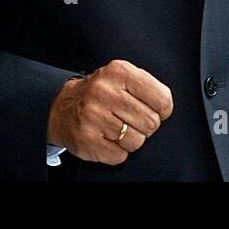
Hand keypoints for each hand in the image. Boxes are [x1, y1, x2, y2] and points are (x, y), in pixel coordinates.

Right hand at [46, 60, 173, 164]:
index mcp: (118, 71)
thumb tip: (166, 107)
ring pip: (137, 142)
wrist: (62, 107)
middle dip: (145, 125)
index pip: (162, 99)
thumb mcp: (122, 76)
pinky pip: (120, 156)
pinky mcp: (87, 140)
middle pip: (151, 123)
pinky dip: (117, 151)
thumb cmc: (100, 93)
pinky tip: (106, 137)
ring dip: (130, 139)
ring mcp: (94, 116)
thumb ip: (147, 86)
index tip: (153, 109)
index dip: (162, 109)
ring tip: (116, 127)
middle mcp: (104, 92)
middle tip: (130, 119)